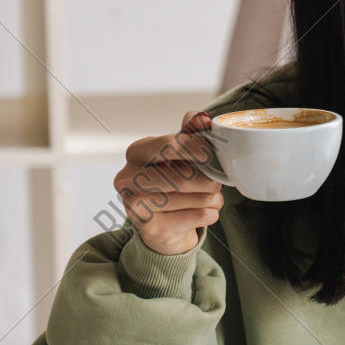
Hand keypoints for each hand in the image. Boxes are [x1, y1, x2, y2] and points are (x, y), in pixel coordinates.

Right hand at [114, 110, 224, 255]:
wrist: (163, 225)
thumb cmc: (172, 182)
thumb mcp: (181, 155)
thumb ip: (191, 134)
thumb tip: (199, 118)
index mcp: (136, 152)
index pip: (171, 145)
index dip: (197, 149)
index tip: (210, 156)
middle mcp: (127, 177)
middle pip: (181, 177)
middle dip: (207, 181)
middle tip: (217, 183)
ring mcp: (133, 204)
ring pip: (189, 198)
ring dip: (211, 198)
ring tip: (214, 198)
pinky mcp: (148, 227)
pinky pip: (193, 218)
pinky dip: (209, 214)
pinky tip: (209, 212)